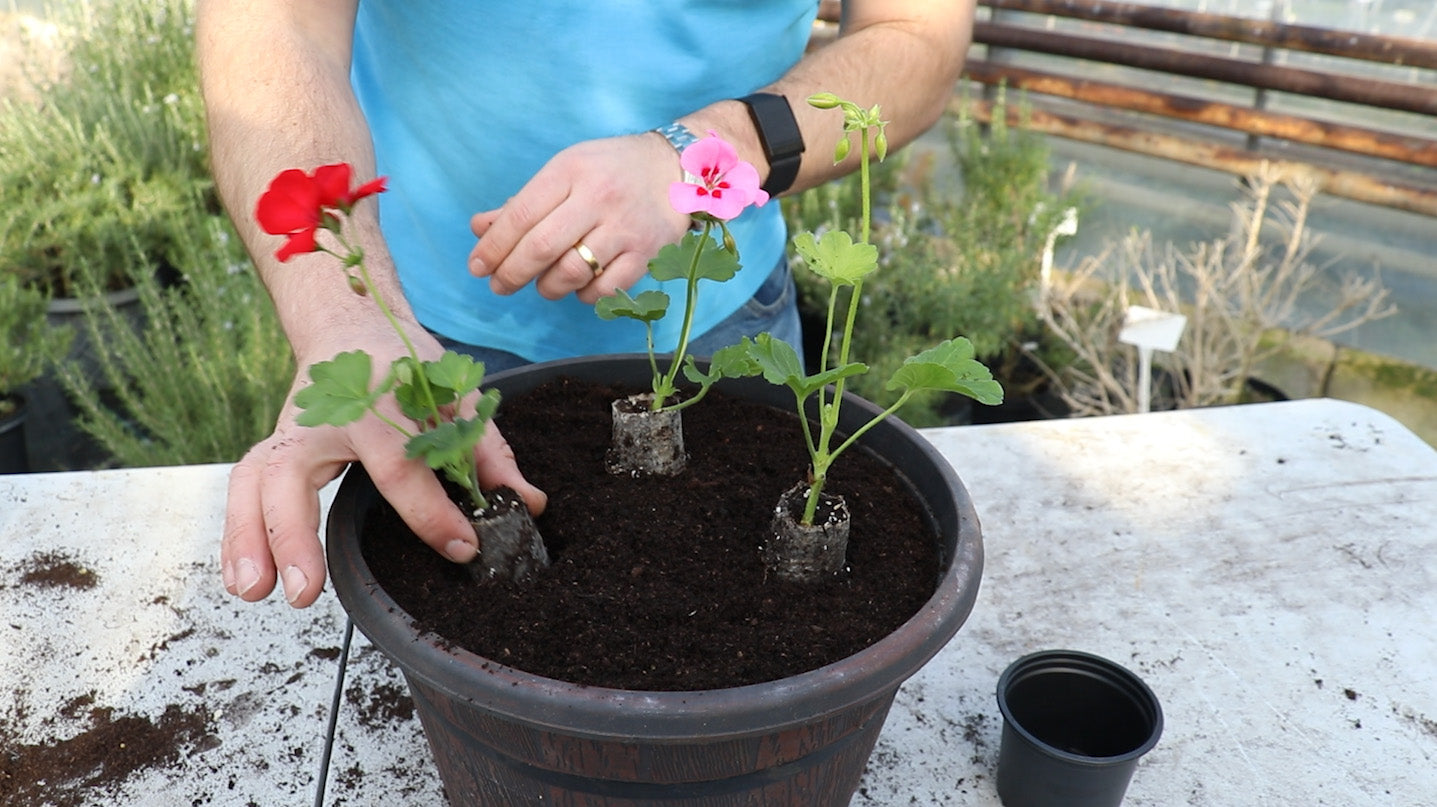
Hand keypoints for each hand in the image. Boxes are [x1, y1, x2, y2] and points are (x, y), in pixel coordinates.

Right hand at [220, 326, 546, 607]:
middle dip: (295, 532)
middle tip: (304, 592)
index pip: (400, 463)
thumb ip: (487, 449)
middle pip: (293, 473)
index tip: (462, 549)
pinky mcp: (273, 449)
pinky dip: (239, 534)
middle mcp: (321, 417)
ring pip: (253, 481)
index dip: (432, 511)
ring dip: (248, 539)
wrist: (352, 327)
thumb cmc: (405, 364)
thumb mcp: (456, 392)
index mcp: (375, 399)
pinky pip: (246, 490)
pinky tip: (248, 582)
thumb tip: (526, 503)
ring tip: (256, 594)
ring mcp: (289, 432)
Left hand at [468, 132, 692, 304]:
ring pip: (571, 272)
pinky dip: (583, 295)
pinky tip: (579, 286)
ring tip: (543, 284)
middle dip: (511, 273)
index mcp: (570, 171)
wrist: (674, 168)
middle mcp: (597, 197)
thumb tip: (480, 229)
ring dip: (547, 287)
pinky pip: (604, 289)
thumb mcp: (565, 170)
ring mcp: (624, 227)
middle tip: (499, 286)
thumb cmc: (609, 170)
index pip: (520, 215)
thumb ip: (523, 202)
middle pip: (541, 247)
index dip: (493, 246)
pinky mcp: (646, 253)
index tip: (477, 267)